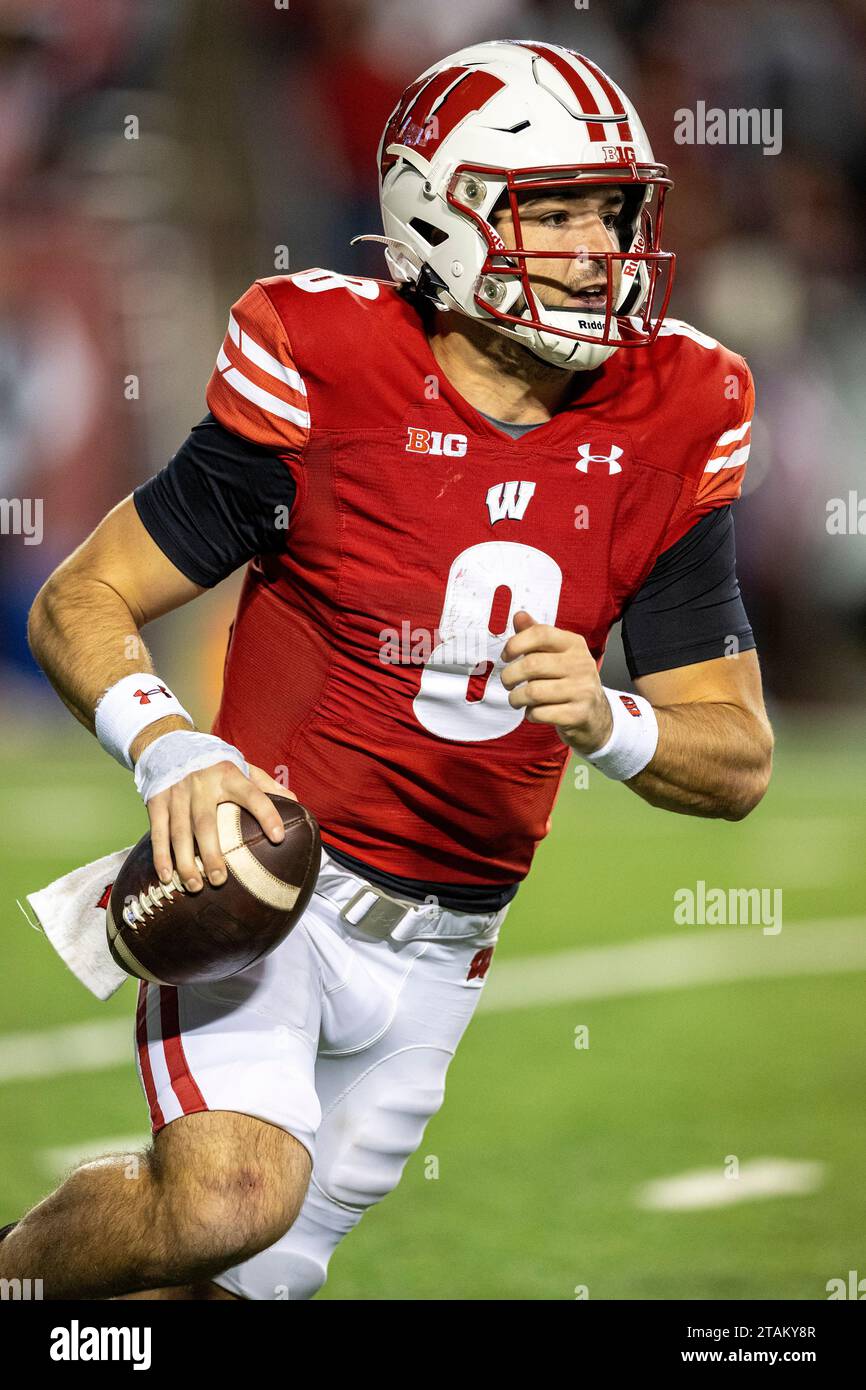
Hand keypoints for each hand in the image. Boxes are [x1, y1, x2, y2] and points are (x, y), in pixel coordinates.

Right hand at [147, 758, 295, 892]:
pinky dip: (161, 856)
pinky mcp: (156, 800)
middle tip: (220, 880)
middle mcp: (201, 784)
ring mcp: (176, 793)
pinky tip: (167, 877)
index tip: (278, 838)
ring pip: (180, 832)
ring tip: (197, 886)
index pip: (252, 794)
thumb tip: (295, 802)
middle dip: (212, 854)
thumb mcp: (241, 766)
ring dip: (185, 862)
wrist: (169, 745)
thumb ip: (265, 784)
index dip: (266, 814)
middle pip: (206, 823)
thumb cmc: (214, 765)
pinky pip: (158, 832)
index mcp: (229, 775)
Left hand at [500, 610, 612, 754]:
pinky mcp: (579, 713)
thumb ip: (535, 636)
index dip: (516, 643)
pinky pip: (541, 713)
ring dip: (516, 698)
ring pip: (533, 692)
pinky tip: (534, 712)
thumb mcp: (555, 654)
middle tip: (507, 682)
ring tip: (517, 699)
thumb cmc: (567, 680)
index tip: (506, 656)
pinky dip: (530, 714)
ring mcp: (583, 689)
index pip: (541, 633)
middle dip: (509, 676)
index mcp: (574, 644)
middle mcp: (581, 664)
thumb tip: (519, 616)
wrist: (595, 713)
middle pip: (531, 664)